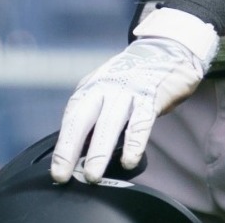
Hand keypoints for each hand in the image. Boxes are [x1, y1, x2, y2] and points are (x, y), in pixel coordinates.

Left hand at [51, 6, 219, 183]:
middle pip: (84, 118)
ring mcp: (128, 90)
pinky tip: (130, 161)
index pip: (72, 117)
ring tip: (93, 175)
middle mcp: (106, 87)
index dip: (63, 145)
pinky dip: (134, 143)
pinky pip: (141, 122)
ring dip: (100, 150)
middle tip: (64, 174)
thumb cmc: (132, 79)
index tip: (57, 171)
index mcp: (92, 87)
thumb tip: (80, 150)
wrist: (166, 50)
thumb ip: (95, 113)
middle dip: (71, 147)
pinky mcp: (151, 96)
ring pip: (110, 122)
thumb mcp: (106, 89)